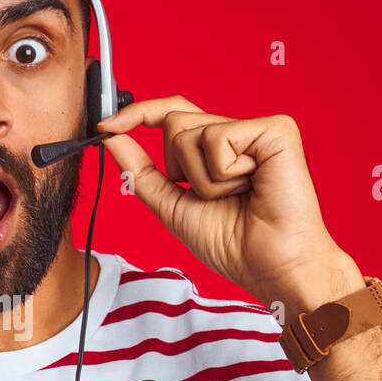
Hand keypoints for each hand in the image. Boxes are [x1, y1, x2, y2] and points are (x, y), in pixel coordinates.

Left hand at [96, 96, 359, 310]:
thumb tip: (110, 138)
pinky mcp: (276, 129)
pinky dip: (223, 174)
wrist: (271, 266)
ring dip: (202, 179)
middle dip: (179, 169)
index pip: (171, 115)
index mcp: (217, 149)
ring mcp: (257, 129)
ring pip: (189, 132)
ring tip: (236, 195)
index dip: (138, 114)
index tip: (106, 127)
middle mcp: (237, 133)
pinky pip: (217, 138)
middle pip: (173, 123)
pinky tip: (252, 186)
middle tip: (215, 196)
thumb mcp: (172, 206)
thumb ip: (142, 172)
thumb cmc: (234, 244)